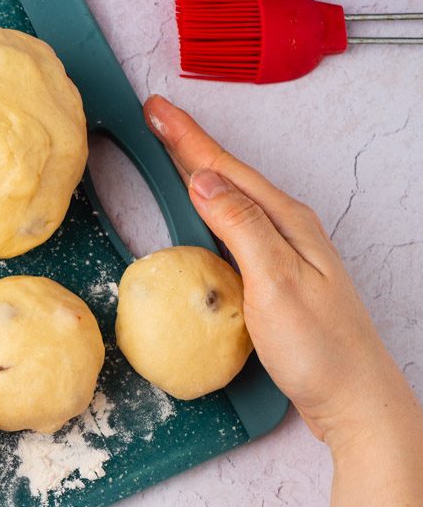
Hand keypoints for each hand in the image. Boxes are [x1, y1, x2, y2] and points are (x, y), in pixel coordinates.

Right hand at [143, 95, 417, 451]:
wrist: (351, 396)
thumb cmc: (317, 347)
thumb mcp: (275, 283)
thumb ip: (240, 228)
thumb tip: (202, 181)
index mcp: (285, 222)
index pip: (225, 170)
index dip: (187, 139)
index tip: (155, 110)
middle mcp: (287, 228)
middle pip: (229, 175)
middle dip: (189, 144)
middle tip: (156, 118)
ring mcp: (284, 249)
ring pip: (231, 196)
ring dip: (199, 169)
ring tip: (172, 149)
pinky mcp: (276, 272)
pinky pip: (234, 223)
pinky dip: (209, 205)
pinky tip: (201, 207)